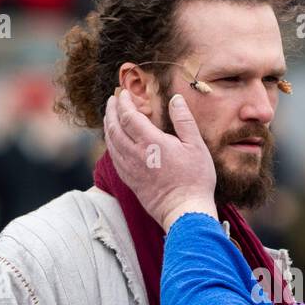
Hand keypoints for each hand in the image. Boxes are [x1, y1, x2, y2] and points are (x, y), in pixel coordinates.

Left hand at [103, 89, 217, 230]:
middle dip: (111, 111)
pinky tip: (114, 143)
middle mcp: (136, 154)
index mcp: (151, 142)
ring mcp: (131, 169)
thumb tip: (176, 99)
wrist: (185, 211)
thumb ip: (184, 120)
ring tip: (110, 117)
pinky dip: (110, 145)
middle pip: (115, 127)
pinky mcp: (130, 181)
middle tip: (112, 100)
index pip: (129, 116)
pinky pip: (114, 159)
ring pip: (111, 143)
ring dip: (108, 127)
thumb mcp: (196, 146)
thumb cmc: (195, 179)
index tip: (123, 93)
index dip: (123, 102)